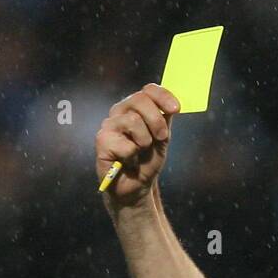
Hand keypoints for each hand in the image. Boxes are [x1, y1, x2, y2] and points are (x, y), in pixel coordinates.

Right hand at [95, 83, 179, 205]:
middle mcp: (120, 111)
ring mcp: (109, 124)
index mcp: (135, 107)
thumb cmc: (146, 161)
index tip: (176, 110)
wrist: (135, 187)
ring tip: (140, 152)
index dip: (163, 96)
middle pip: (140, 99)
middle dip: (156, 120)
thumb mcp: (161, 140)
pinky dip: (132, 156)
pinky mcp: (102, 140)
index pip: (148, 90)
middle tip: (161, 138)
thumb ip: (165, 121)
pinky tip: (127, 161)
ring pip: (133, 120)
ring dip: (145, 141)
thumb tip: (171, 107)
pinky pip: (126, 144)